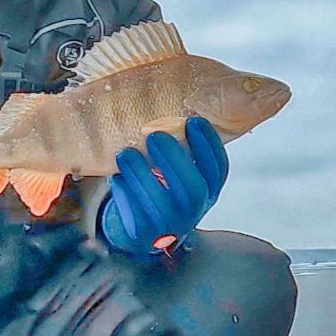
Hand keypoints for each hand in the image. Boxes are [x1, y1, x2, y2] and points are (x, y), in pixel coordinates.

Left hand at [99, 116, 228, 255]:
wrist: (142, 232)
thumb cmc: (160, 189)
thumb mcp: (178, 170)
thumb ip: (181, 146)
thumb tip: (175, 100)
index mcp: (207, 190)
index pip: (217, 169)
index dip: (208, 145)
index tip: (193, 121)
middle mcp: (192, 209)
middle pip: (192, 189)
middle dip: (173, 159)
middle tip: (154, 136)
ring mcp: (168, 226)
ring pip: (161, 204)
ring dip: (142, 175)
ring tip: (126, 154)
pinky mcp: (142, 235)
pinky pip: (135, 217)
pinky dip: (125, 194)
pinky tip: (118, 178)